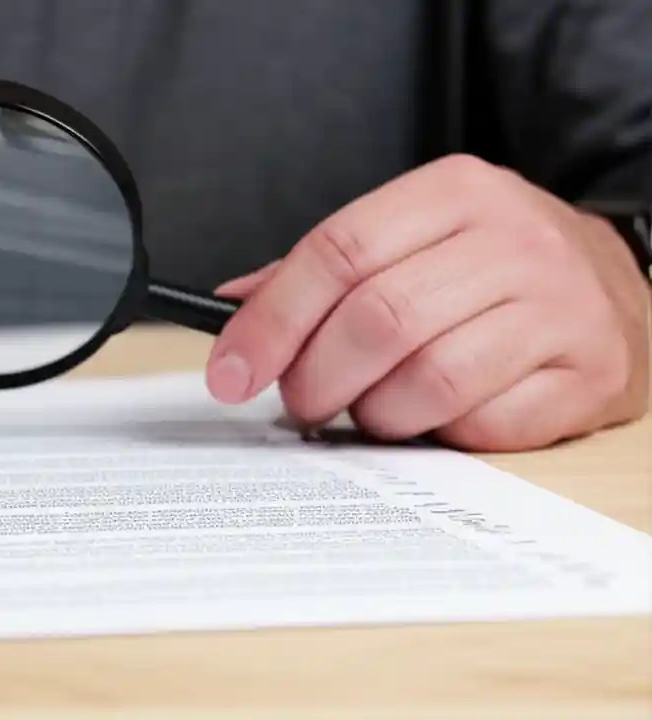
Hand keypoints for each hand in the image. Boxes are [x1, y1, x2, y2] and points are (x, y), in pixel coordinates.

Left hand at [207, 154, 649, 451]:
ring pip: (429, 380)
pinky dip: (442, 433)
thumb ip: (323, 270)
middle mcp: (514, 240)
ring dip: (377, 412)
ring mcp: (560, 307)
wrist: (614, 287)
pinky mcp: (590, 373)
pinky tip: (439, 416)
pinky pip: (484, 426)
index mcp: (454, 192)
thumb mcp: (411, 239)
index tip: (232, 372)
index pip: (338, 252)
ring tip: (374, 407)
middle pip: (378, 320)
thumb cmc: (489, 268)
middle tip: (303, 403)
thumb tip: (234, 308)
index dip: (273, 320)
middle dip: (316, 379)